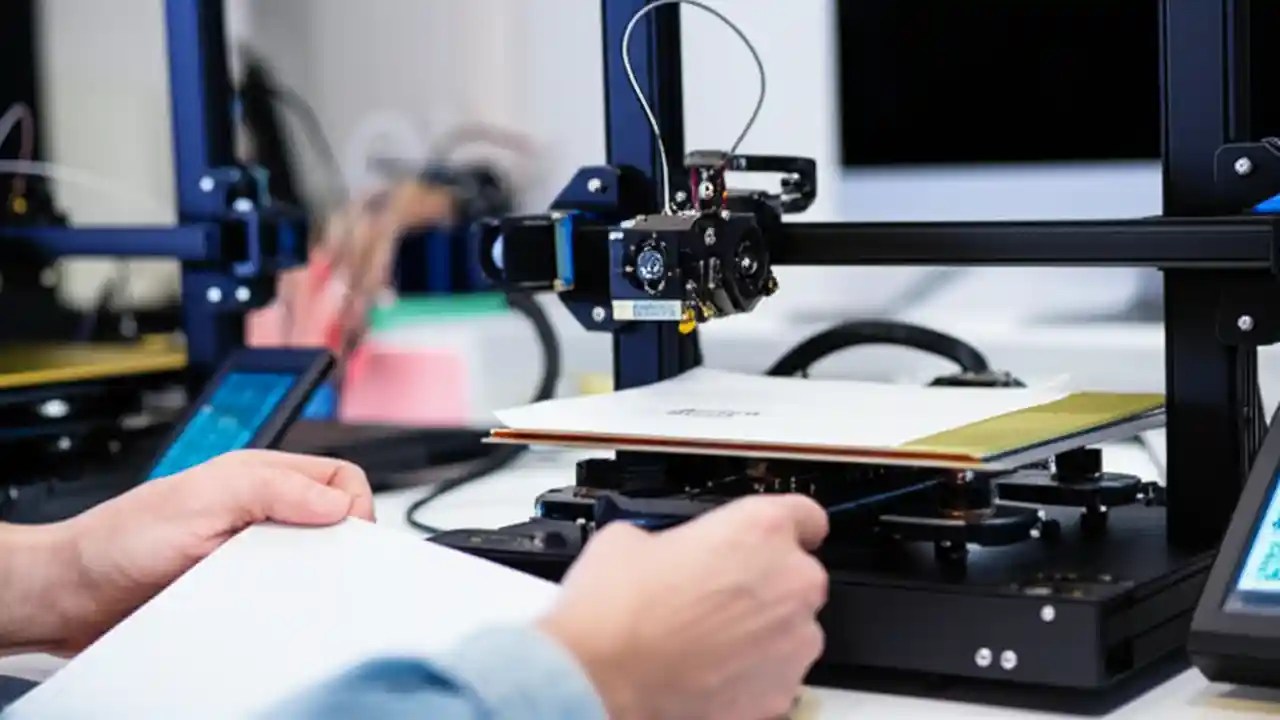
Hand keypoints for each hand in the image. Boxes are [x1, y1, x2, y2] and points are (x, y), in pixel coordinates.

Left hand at [18, 451, 372, 654]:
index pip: (340, 479)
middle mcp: (262, 514)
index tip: (344, 536)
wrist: (71, 596)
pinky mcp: (242, 594)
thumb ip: (270, 489)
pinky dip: (281, 609)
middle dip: (334, 548)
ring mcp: (253, 555)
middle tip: (316, 567)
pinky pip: (284, 603)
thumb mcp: (201, 498)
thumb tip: (336, 501)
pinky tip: (261, 608)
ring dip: (305, 582)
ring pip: (313, 568)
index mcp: (261, 478)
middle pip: (333, 525)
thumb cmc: (119, 538)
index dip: (352, 506)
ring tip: (279, 588)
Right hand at [540, 495, 829, 719]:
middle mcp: (791, 582)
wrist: (596, 683)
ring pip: (790, 629)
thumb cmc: (614, 613)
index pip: (806, 516)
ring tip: (704, 641)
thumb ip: (673, 538)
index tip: (777, 537)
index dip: (788, 526)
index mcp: (761, 529)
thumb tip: (667, 552)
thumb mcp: (630, 539)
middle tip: (712, 596)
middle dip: (762, 585)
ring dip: (759, 632)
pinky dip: (750, 674)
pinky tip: (707, 672)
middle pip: (796, 576)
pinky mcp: (782, 693)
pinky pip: (776, 675)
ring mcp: (794, 643)